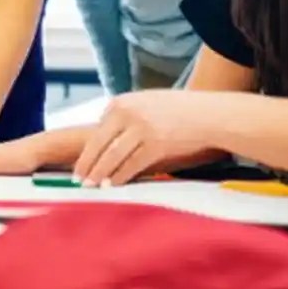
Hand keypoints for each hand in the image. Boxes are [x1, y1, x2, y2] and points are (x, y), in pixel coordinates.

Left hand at [73, 90, 215, 187]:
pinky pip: (131, 165)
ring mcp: (141, 129)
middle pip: (98, 144)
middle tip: (78, 180)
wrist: (209, 114)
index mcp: (121, 102)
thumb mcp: (145, 103)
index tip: (79, 166)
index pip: (97, 131)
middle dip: (86, 165)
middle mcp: (127, 113)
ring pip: (112, 156)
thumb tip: (105, 139)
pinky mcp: (155, 145)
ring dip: (99, 174)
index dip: (86, 152)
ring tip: (91, 186)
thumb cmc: (177, 111)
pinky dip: (119, 177)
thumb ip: (124, 116)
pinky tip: (113, 185)